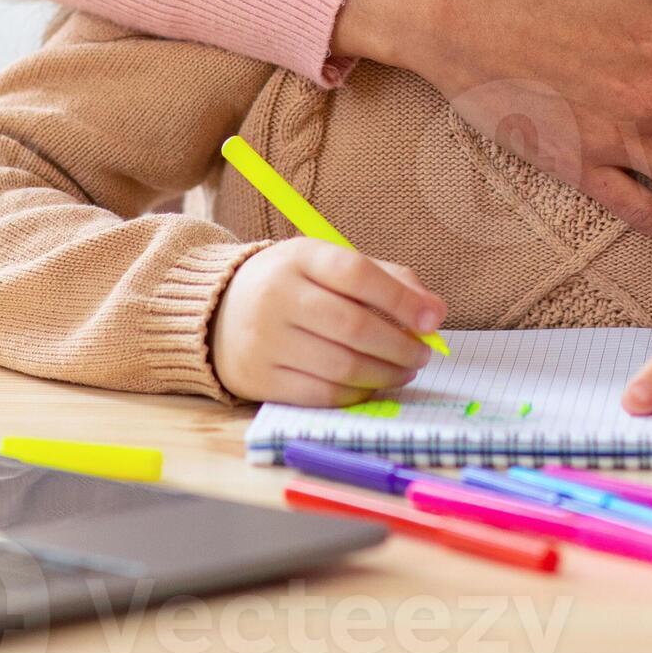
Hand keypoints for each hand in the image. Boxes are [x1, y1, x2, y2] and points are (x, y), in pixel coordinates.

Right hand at [211, 239, 445, 406]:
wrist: (216, 311)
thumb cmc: (292, 286)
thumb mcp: (328, 264)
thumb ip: (384, 280)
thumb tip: (435, 312)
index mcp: (300, 257)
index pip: (357, 274)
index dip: (402, 299)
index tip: (434, 320)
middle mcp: (277, 296)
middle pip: (354, 326)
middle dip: (400, 345)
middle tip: (423, 354)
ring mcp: (264, 340)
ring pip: (341, 366)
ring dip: (385, 374)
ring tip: (404, 371)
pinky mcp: (259, 379)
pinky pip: (321, 395)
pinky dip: (357, 394)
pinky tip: (372, 385)